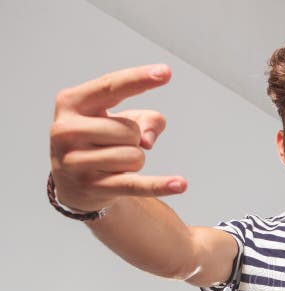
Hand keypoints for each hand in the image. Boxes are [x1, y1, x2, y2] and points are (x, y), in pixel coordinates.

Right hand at [49, 64, 185, 211]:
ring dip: (135, 161)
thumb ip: (148, 119)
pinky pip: (136, 184)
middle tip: (114, 145)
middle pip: (130, 130)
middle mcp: (66, 130)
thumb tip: (147, 140)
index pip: (111, 87)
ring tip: (113, 163)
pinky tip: (181, 184)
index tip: (165, 72)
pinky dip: (160, 185)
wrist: (72, 181)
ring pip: (135, 156)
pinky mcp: (93, 187)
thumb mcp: (120, 119)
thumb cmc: (99, 140)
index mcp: (71, 103)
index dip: (139, 79)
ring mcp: (76, 161)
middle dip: (133, 139)